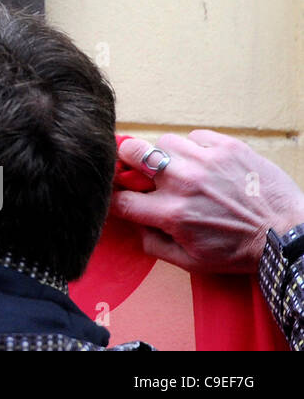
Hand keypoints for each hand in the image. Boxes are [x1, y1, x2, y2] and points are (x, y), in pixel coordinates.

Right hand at [111, 130, 303, 274]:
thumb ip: (154, 245)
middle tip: (137, 168)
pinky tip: (204, 162)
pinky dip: (194, 147)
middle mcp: (183, 182)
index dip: (113, 197)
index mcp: (172, 214)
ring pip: (163, 141)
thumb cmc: (242, 251)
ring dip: (165, 155)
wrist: (289, 235)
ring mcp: (205, 160)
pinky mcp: (227, 146)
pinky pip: (194, 135)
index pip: (121, 199)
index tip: (117, 196)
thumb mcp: (193, 263)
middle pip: (131, 152)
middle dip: (127, 160)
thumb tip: (134, 225)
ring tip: (180, 168)